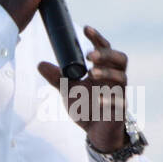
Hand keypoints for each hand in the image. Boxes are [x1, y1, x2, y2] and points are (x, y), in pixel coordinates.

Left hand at [38, 25, 129, 153]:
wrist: (96, 134)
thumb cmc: (86, 108)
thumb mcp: (68, 91)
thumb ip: (57, 78)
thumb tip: (40, 64)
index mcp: (103, 70)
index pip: (105, 49)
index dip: (97, 38)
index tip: (85, 28)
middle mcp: (114, 79)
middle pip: (121, 59)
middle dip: (106, 54)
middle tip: (89, 55)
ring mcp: (119, 94)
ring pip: (122, 78)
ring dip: (107, 73)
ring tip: (91, 73)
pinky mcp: (120, 110)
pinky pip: (119, 102)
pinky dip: (109, 99)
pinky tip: (99, 100)